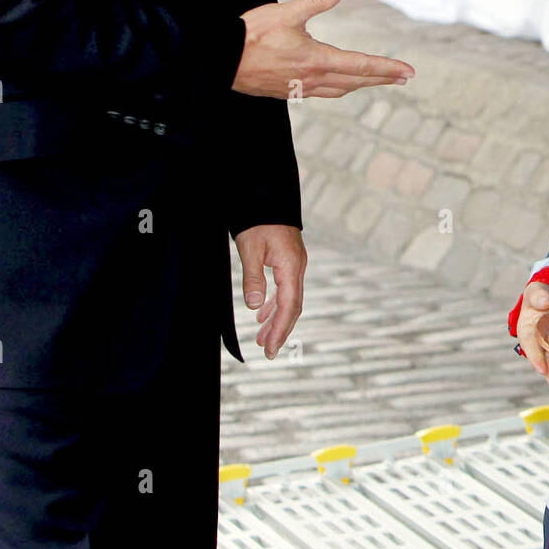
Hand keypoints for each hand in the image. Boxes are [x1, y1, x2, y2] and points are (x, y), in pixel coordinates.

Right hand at [233, 0, 414, 98]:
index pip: (361, 65)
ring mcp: (299, 88)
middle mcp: (312, 78)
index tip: (409, 72)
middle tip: (403, 77)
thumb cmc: (251, 35)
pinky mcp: (287, 91)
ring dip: (361, 85)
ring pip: (340, 89)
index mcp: (316, 60)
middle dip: (381, 78)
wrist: (220, 61)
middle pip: (355, 81)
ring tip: (377, 80)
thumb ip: (315, 1)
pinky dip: (339, 88)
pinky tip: (337, 84)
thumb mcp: (285, 13)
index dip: (387, 68)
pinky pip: (322, 93)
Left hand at [233, 223, 305, 358]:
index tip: (271, 349)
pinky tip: (263, 313)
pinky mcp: (288, 261)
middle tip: (268, 351)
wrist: (266, 196)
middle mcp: (297, 268)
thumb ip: (253, 277)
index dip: (280, 330)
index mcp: (291, 267)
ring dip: (277, 319)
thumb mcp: (250, 248)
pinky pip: (285, 289)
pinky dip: (275, 304)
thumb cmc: (259, 220)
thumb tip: (255, 306)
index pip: (288, 306)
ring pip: (289, 299)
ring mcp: (295, 265)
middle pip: (293, 307)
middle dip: (281, 330)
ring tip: (263, 337)